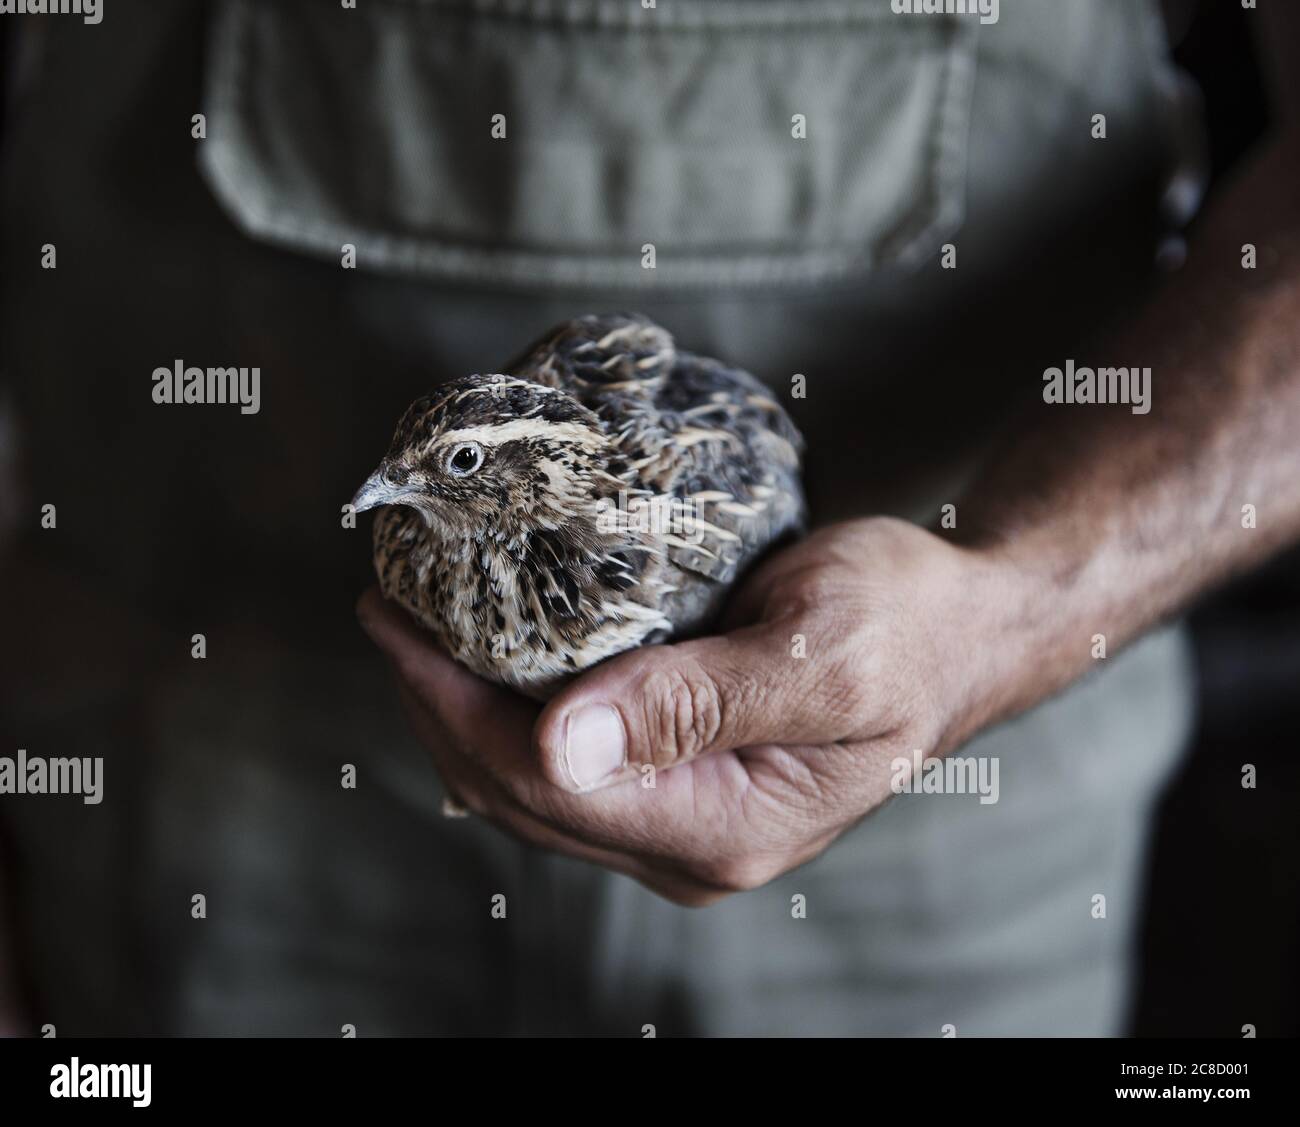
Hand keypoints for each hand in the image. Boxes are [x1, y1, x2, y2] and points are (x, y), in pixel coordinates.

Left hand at [358, 517, 1022, 904]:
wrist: (961, 626)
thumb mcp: (817, 651)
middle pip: (519, 794)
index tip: (395, 619)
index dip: (452, 705)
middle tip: (384, 608)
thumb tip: (558, 748)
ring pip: (530, 784)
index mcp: (723, 827)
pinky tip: (485, 654)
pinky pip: (566, 762)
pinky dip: (510, 707)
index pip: (543, 785)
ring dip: (462, 708)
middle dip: (437, 706)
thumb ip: (695, 705)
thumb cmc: (906, 624)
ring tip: (412, 625)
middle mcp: (692, 842)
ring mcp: (682, 819)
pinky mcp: (680, 781)